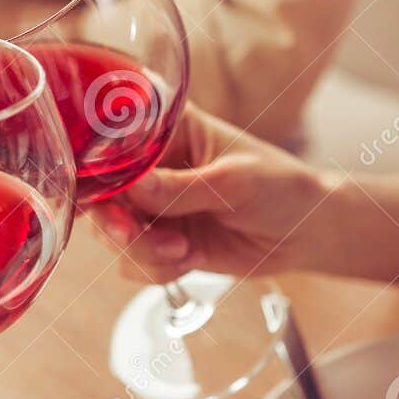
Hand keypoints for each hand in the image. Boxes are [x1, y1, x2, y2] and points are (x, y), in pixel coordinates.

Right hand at [93, 103, 330, 282]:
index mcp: (165, 129)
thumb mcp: (233, 182)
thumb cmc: (279, 187)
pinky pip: (132, 262)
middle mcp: (150, 166)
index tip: (99, 198)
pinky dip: (156, 269)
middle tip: (133, 235)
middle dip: (116, 224)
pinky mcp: (160, 241)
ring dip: (142, 251)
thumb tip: (134, 188)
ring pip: (112, 234)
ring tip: (183, 250)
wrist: (304, 234)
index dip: (94, 170)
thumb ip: (181, 188)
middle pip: (100, 195)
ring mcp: (153, 206)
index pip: (110, 143)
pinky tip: (190, 259)